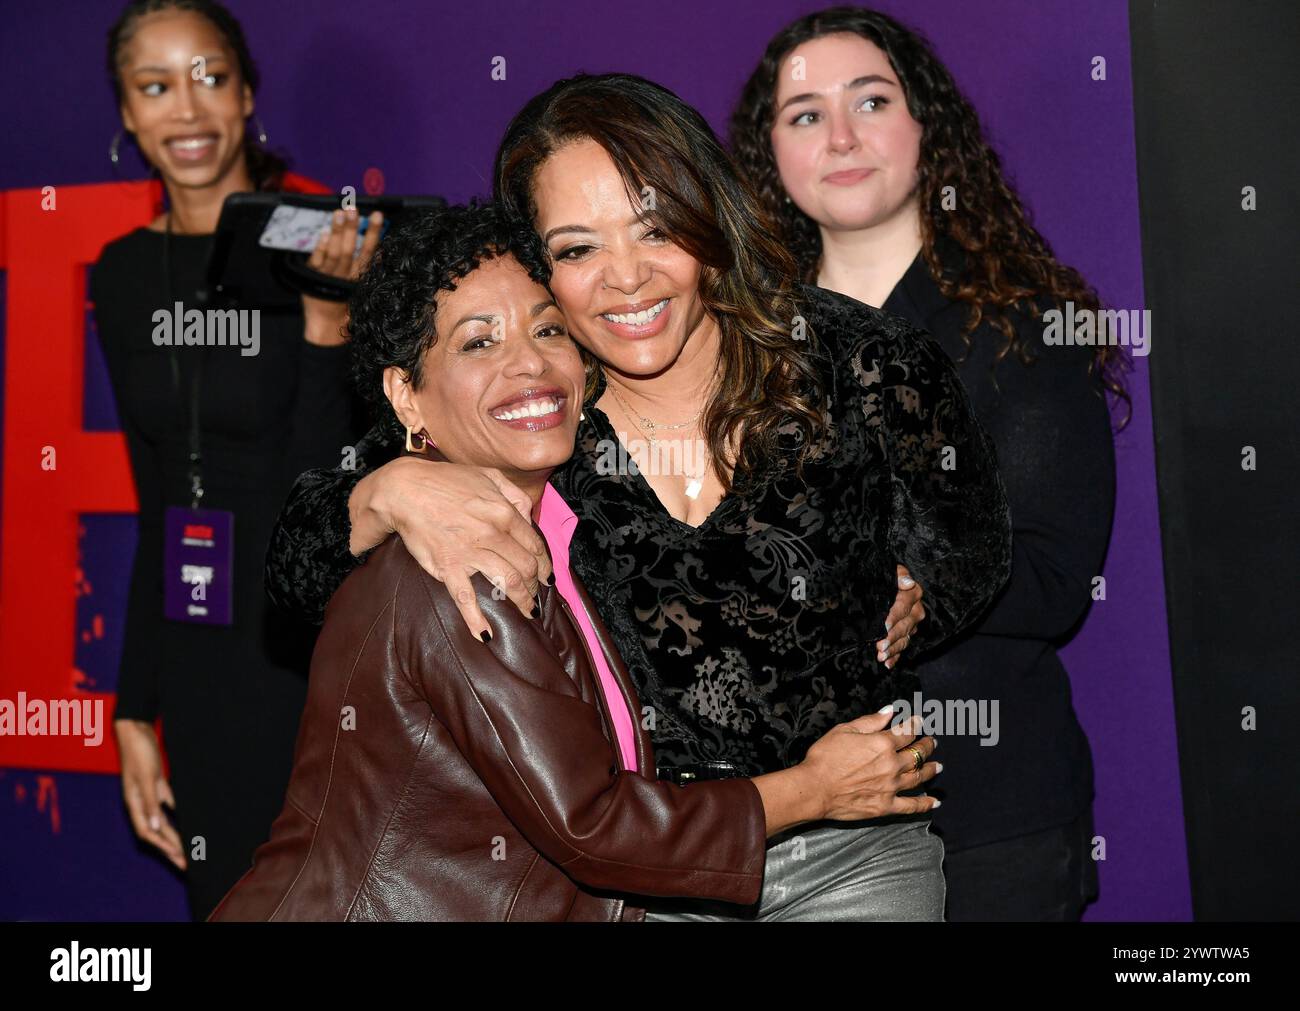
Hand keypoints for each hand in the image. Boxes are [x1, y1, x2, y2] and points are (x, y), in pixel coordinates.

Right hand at [114, 719, 185, 870]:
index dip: (163, 846)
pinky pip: (170, 803)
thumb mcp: (145, 777)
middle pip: (157, 830)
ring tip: (189, 848)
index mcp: (134, 803)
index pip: (148, 832)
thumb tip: (154, 829)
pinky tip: (192, 820)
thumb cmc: (138, 751)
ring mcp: (150, 793)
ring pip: (164, 820)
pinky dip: (180, 813)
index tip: (179, 858)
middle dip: (171, 848)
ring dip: (176, 834)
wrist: (136, 729)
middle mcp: (141, 802)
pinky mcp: (158, 784)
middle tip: (187, 864)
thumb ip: (150, 802)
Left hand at [300, 208, 383, 345]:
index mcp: (358, 279)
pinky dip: (320, 246)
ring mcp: (326, 276)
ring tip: (339, 212)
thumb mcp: (363, 291)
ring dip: (336, 232)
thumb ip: (370, 272)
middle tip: (353, 208)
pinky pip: (316, 260)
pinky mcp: (311, 277)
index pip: (368, 253)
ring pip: (332, 252)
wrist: (326, 327)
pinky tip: (323, 232)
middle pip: (348, 250)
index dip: (372, 234)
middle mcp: (343, 277)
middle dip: (351, 228)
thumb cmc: (346, 308)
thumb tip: (381, 252)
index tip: (377, 216)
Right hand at [352, 457, 554, 635]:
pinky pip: (466, 598)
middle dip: (536, 585)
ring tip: (528, 611)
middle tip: (538, 594)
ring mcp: (471, 553)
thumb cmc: (446, 481)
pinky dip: (476, 619)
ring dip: (522, 600)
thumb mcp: (488, 476)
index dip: (544, 563)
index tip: (546, 575)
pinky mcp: (448, 567)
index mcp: (504, 512)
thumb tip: (529, 514)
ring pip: (508, 582)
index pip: (534, 544)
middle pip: (526, 567)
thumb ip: (514, 493)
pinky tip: (485, 635)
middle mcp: (493, 533)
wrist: (405, 490)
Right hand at [799, 710, 938, 820]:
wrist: (815, 789)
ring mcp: (891, 787)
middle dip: (927, 746)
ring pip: (919, 777)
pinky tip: (935, 801)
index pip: (906, 732)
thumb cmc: (825, 757)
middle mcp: (892, 765)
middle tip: (933, 742)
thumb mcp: (844, 730)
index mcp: (882, 744)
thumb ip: (870, 721)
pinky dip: (925, 804)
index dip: (915, 724)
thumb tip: (890, 711)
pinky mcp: (886, 806)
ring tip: (938, 766)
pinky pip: (911, 806)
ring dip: (930, 770)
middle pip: (917, 754)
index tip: (920, 721)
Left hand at [875, 563, 924, 668]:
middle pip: (904, 626)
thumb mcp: (890, 571)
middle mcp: (915, 611)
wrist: (885, 584)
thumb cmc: (886, 577)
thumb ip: (899, 575)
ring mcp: (912, 624)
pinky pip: (903, 646)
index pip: (903, 607)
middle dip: (892, 637)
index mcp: (912, 594)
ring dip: (893, 649)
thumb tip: (908, 583)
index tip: (884, 625)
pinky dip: (895, 656)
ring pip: (904, 639)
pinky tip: (888, 664)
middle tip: (880, 646)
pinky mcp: (907, 634)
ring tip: (881, 656)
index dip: (893, 617)